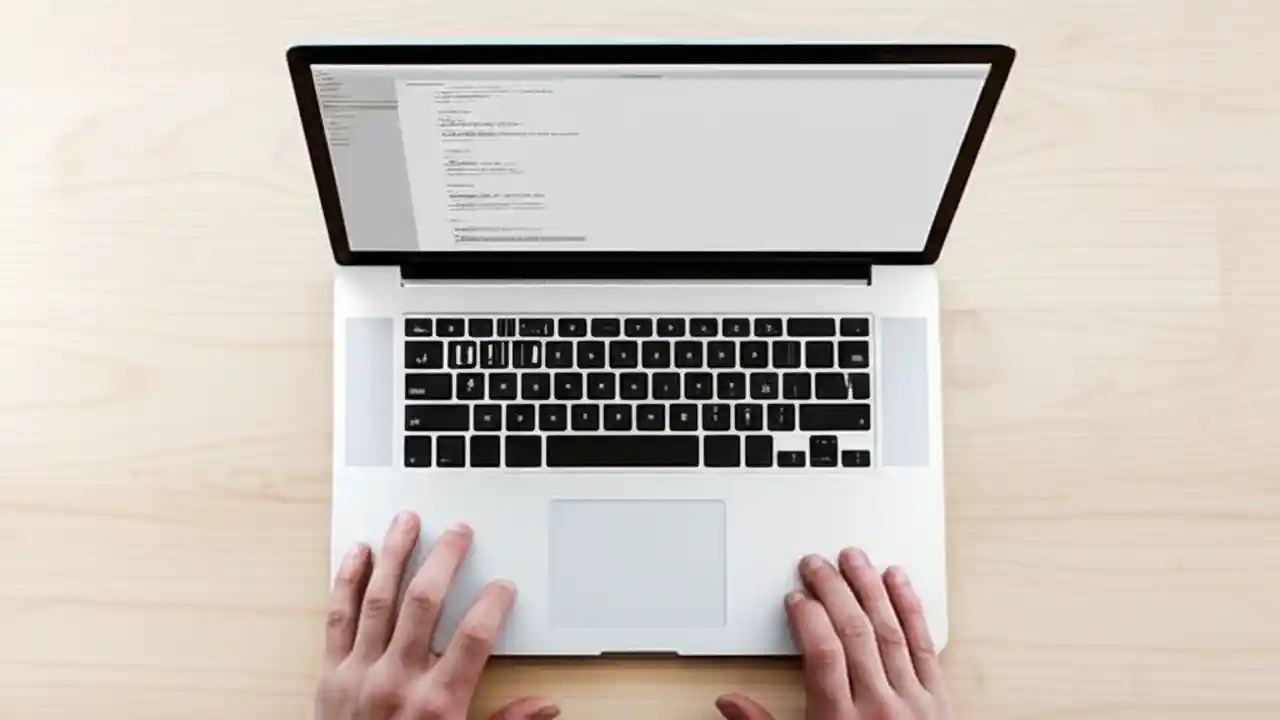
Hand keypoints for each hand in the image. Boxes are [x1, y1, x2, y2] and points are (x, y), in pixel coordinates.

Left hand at [315, 511, 558, 719]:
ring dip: (395, 554)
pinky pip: (337, 617)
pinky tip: (359, 553)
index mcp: (437, 704)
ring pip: (378, 599)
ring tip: (407, 522)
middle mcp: (397, 682)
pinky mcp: (329, 675)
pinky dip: (347, 581)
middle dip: (445, 559)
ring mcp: (359, 674)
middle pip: (425, 603)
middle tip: (459, 532)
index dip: (493, 605)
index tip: (503, 586)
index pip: (474, 637)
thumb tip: (547, 707)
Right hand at [716, 549, 949, 719]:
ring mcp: (913, 702)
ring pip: (889, 630)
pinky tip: (897, 581)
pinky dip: (910, 608)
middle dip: (833, 591)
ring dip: (870, 588)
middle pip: (854, 633)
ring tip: (853, 558)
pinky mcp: (940, 700)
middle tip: (816, 563)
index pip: (823, 656)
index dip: (808, 620)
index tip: (795, 597)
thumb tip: (728, 701)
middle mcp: (879, 708)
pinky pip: (923, 645)